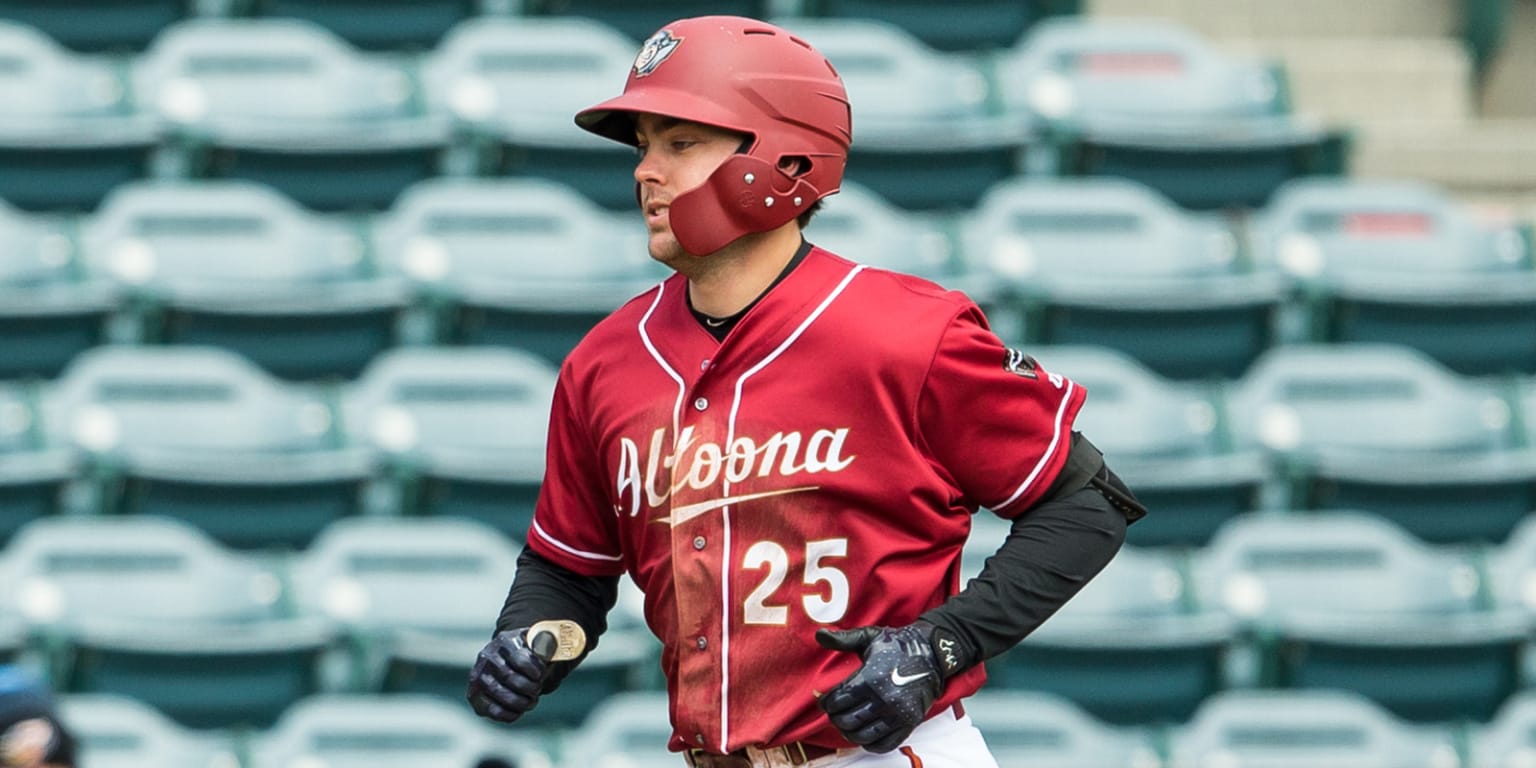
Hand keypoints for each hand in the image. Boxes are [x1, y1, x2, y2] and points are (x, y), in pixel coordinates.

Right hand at [466, 628, 554, 722]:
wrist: (507, 658)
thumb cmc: (527, 652)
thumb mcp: (538, 642)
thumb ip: (546, 645)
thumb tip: (547, 652)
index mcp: (505, 641)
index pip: (521, 659)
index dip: (535, 672)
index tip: (541, 675)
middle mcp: (487, 657)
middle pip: (511, 679)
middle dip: (530, 688)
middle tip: (537, 689)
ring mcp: (478, 676)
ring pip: (502, 696)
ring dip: (522, 703)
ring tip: (531, 701)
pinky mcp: (474, 695)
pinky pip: (492, 710)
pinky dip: (510, 714)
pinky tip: (519, 711)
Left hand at [815, 622, 943, 752]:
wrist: (933, 653)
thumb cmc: (898, 645)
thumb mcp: (869, 637)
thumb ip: (843, 639)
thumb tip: (819, 635)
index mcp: (870, 678)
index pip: (837, 702)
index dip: (826, 703)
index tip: (825, 700)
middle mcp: (883, 699)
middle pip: (846, 721)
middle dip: (835, 718)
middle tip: (835, 712)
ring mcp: (897, 714)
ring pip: (862, 736)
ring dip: (849, 732)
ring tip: (847, 723)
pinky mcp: (909, 723)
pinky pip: (884, 744)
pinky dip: (870, 744)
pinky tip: (865, 734)